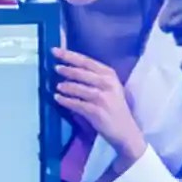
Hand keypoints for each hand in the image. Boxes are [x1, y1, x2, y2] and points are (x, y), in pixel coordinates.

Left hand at [53, 47, 145, 164]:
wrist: (125, 131)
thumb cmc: (114, 108)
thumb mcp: (109, 88)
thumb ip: (93, 77)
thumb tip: (69, 68)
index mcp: (110, 75)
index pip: (87, 61)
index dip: (70, 55)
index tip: (56, 50)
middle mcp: (108, 84)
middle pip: (82, 72)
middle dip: (67, 69)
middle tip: (55, 67)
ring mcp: (102, 98)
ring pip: (79, 88)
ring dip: (66, 86)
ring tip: (57, 86)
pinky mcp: (96, 112)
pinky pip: (77, 104)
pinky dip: (66, 101)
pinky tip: (58, 98)